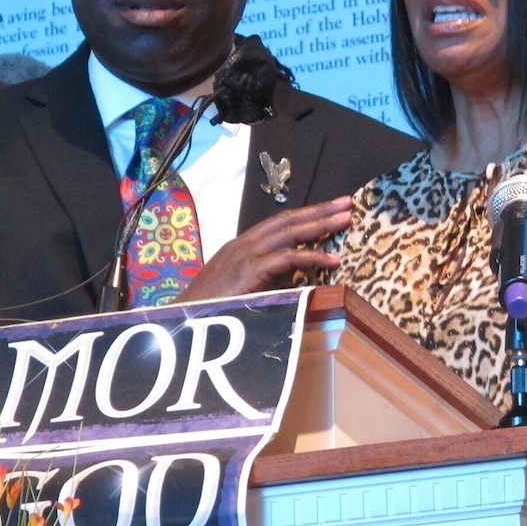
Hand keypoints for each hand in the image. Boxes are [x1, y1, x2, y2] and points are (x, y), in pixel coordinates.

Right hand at [176, 196, 350, 301]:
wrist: (180, 322)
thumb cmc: (209, 311)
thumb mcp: (241, 289)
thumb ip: (265, 281)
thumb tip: (297, 280)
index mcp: (241, 246)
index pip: (279, 223)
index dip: (306, 214)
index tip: (330, 208)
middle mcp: (243, 244)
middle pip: (287, 220)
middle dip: (319, 210)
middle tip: (346, 203)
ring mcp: (244, 255)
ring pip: (288, 232)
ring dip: (320, 224)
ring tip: (345, 219)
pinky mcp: (248, 272)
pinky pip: (286, 259)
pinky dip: (312, 257)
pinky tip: (332, 259)